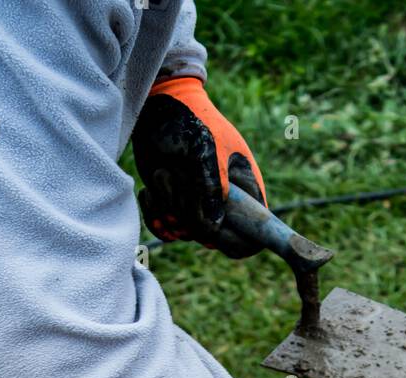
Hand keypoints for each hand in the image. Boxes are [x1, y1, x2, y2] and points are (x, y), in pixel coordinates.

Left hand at [132, 76, 266, 258]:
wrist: (158, 106)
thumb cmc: (191, 122)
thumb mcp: (206, 152)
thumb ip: (211, 192)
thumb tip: (212, 230)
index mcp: (245, 191)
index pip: (255, 234)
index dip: (239, 242)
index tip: (215, 231)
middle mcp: (223, 205)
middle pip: (213, 239)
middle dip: (191, 217)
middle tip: (180, 183)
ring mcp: (198, 208)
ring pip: (186, 234)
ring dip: (168, 208)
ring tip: (164, 174)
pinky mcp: (174, 208)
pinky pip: (166, 231)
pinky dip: (154, 215)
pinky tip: (149, 191)